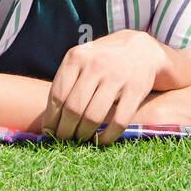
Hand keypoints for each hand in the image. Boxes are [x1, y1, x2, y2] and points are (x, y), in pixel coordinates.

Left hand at [42, 30, 165, 145]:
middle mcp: (95, 64)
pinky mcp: (136, 88)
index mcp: (77, 57)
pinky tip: (100, 140)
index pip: (57, 95)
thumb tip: (49, 121)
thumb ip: (67, 82)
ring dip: (83, 135)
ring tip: (80, 140)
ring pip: (93, 116)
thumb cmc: (104, 60)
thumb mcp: (83, 60)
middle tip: (64, 140)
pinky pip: (118, 121)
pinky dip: (107, 137)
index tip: (49, 132)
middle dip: (65, 130)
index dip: (51, 119)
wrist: (142, 49)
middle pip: (73, 108)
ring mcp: (117, 75)